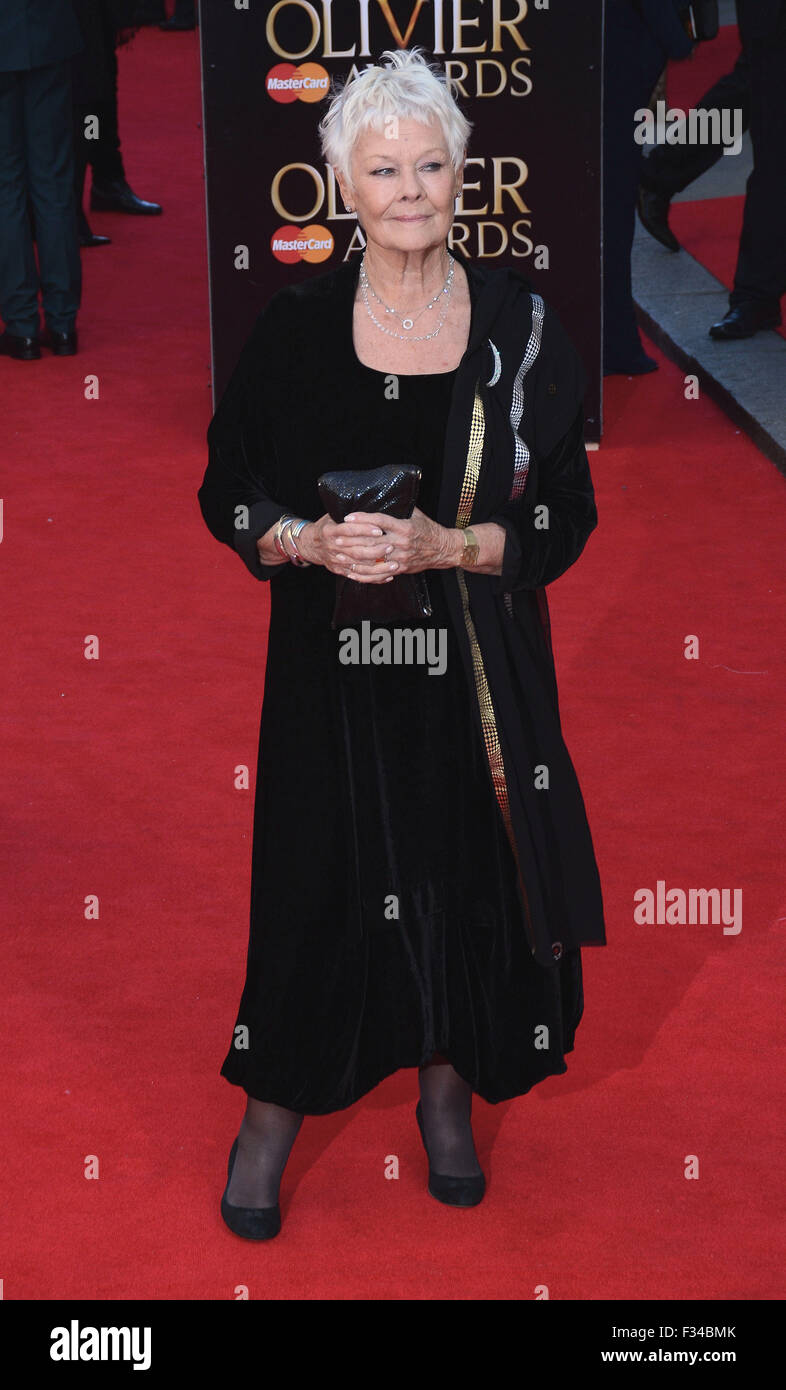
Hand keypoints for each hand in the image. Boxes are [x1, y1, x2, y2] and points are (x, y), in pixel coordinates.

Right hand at [295, 512, 397, 583]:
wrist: (310, 545)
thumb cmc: (326, 526)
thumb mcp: (332, 515)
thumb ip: (348, 514)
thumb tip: (369, 501)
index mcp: (330, 531)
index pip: (349, 530)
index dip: (364, 529)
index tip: (379, 529)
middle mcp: (332, 547)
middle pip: (356, 550)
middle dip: (375, 549)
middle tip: (391, 546)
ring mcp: (336, 561)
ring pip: (359, 566)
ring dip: (378, 566)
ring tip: (394, 564)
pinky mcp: (340, 571)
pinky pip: (359, 577)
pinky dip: (374, 578)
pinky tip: (388, 576)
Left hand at [320, 507, 460, 580]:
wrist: (444, 549)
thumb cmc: (428, 529)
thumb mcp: (416, 515)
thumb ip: (400, 508)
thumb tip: (384, 495)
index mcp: (404, 527)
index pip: (379, 521)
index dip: (362, 519)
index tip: (348, 517)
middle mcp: (401, 543)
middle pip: (372, 541)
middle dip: (353, 540)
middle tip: (337, 537)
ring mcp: (401, 558)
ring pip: (374, 559)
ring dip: (354, 557)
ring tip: (340, 554)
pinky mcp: (401, 569)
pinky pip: (380, 573)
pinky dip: (365, 573)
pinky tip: (353, 571)